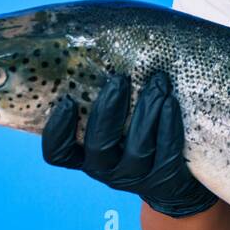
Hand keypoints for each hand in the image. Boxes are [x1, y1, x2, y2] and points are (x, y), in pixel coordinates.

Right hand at [42, 70, 217, 217]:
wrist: (170, 181)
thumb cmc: (134, 136)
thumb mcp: (113, 124)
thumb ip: (99, 99)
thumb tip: (94, 47)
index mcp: (84, 155)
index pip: (58, 153)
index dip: (58, 132)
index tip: (67, 102)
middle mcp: (105, 169)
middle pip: (100, 145)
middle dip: (110, 110)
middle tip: (119, 79)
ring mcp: (134, 177)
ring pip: (137, 148)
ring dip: (147, 112)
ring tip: (157, 83)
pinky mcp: (163, 178)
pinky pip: (166, 151)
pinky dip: (168, 125)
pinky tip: (171, 102)